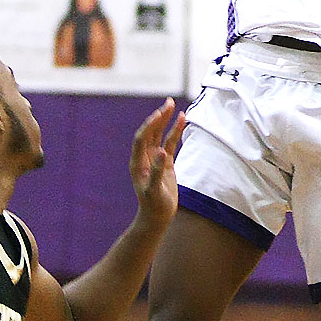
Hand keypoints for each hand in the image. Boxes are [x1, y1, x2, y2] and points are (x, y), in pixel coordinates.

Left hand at [129, 98, 184, 230]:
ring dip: (166, 120)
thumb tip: (162, 152)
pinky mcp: (166, 162)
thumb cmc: (154, 206)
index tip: (159, 115)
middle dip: (158, 117)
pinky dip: (175, 131)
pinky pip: (170, 142)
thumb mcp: (155, 191)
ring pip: (160, 134)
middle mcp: (145, 157)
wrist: (158, 217)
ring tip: (173, 105)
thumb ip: (157, 172)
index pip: (141, 139)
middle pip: (150, 132)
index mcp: (138, 163)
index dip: (149, 127)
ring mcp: (155, 158)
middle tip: (168, 103)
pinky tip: (182, 120)